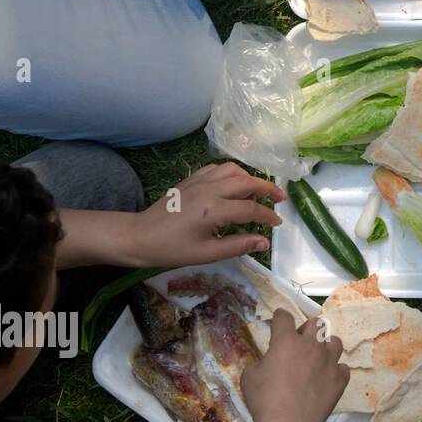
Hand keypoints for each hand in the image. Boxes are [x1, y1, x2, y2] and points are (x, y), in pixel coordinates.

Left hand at [128, 162, 284, 266]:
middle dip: (268, 189)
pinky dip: (231, 173)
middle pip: (247, 182)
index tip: (278, 224)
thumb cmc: (172, 249)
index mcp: (214, 210)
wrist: (139, 236)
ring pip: (233, 170)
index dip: (268, 216)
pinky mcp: (190, 179)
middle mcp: (210, 190)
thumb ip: (238, 245)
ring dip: (250, 178)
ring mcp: (199, 181)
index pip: (251, 209)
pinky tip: (233, 184)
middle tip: (281, 198)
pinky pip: (217, 168)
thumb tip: (264, 242)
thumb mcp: (207, 254)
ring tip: (258, 190)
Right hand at [241, 310, 348, 421]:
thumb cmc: (265, 400)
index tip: (279, 319)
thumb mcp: (249, 377)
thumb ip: (258, 364)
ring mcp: (329, 361)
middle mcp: (311, 346)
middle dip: (307, 329)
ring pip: (335, 342)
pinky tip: (328, 378)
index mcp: (286, 342)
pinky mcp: (340, 378)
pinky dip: (335, 370)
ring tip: (318, 358)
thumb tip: (263, 364)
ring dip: (326, 346)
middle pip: (316, 324)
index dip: (280, 317)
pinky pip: (342, 367)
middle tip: (299, 342)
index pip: (284, 318)